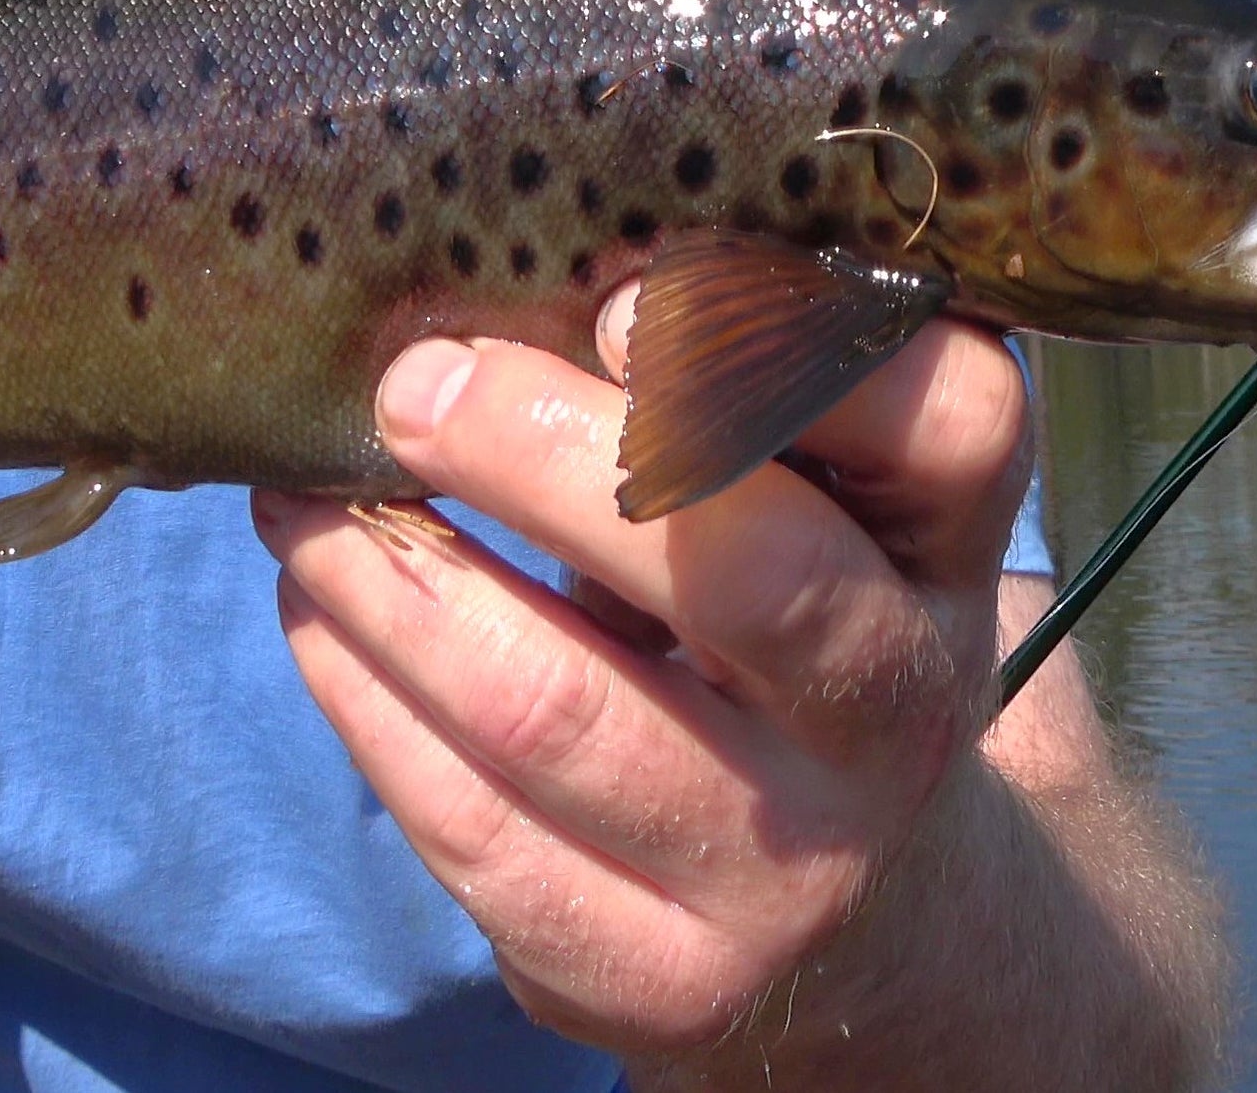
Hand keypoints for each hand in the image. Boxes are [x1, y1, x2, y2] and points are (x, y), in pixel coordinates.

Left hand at [253, 282, 1029, 1052]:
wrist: (858, 903)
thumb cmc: (807, 625)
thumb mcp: (833, 501)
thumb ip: (735, 385)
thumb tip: (514, 281)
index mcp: (952, 553)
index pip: (947, 422)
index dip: (774, 350)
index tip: (609, 304)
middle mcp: (902, 716)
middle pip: (744, 574)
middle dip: (539, 456)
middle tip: (407, 384)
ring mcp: (788, 869)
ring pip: (555, 707)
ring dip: (392, 580)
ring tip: (304, 497)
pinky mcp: (656, 975)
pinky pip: (469, 824)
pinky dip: (362, 692)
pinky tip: (321, 611)